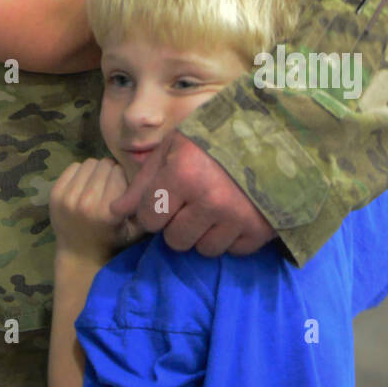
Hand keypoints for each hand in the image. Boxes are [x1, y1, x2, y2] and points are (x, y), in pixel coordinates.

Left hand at [50, 157, 143, 262]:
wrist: (80, 256)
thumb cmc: (113, 241)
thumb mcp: (137, 229)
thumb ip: (147, 206)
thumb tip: (152, 178)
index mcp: (108, 211)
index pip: (119, 171)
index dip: (123, 177)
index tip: (122, 187)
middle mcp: (87, 203)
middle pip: (104, 164)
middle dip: (109, 172)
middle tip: (109, 185)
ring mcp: (68, 198)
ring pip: (88, 163)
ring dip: (95, 171)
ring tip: (96, 185)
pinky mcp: (55, 194)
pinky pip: (72, 167)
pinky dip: (80, 173)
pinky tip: (83, 186)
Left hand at [110, 131, 275, 256]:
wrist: (272, 135)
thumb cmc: (213, 137)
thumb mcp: (173, 147)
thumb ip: (143, 181)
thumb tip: (115, 211)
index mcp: (183, 174)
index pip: (149, 218)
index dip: (153, 210)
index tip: (165, 198)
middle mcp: (209, 200)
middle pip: (174, 240)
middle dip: (177, 224)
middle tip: (190, 203)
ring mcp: (237, 218)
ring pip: (203, 250)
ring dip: (203, 233)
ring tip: (213, 208)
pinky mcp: (260, 230)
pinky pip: (232, 251)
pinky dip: (230, 237)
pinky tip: (234, 214)